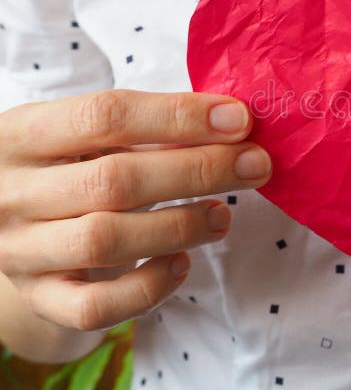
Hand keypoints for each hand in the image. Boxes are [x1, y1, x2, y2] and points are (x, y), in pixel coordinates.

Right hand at [0, 90, 270, 331]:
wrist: (12, 220)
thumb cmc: (70, 164)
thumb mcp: (89, 134)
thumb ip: (149, 126)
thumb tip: (232, 123)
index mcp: (24, 133)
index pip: (105, 115)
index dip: (179, 116)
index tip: (238, 119)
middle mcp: (13, 191)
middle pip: (113, 180)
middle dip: (198, 170)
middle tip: (254, 165)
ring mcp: (20, 250)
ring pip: (105, 241)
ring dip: (181, 225)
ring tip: (225, 214)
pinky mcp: (40, 297)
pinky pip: (94, 307)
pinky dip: (147, 288)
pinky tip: (182, 264)